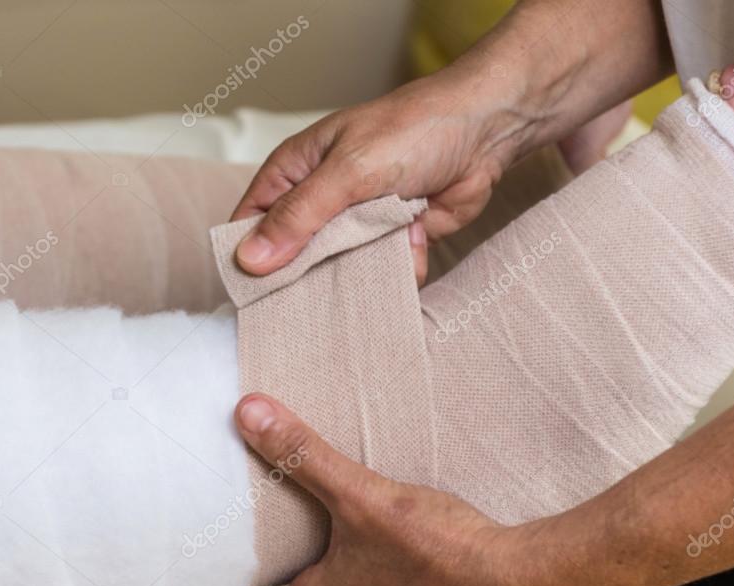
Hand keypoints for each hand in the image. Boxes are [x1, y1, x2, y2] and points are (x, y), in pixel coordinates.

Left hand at [227, 393, 553, 585]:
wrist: (515, 581)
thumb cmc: (441, 551)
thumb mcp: (361, 494)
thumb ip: (305, 455)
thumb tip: (253, 418)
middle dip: (300, 584)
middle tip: (293, 555)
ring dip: (352, 580)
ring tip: (356, 543)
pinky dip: (398, 581)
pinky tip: (414, 553)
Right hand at [230, 71, 522, 284]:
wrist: (485, 132)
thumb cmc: (412, 130)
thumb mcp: (348, 171)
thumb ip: (300, 216)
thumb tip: (250, 259)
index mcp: (296, 172)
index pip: (252, 222)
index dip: (248, 258)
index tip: (250, 298)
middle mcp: (323, 200)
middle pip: (295, 255)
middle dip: (305, 279)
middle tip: (309, 307)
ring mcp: (359, 221)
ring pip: (341, 270)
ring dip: (357, 277)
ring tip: (370, 275)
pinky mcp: (395, 238)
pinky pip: (384, 272)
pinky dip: (399, 270)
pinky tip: (413, 247)